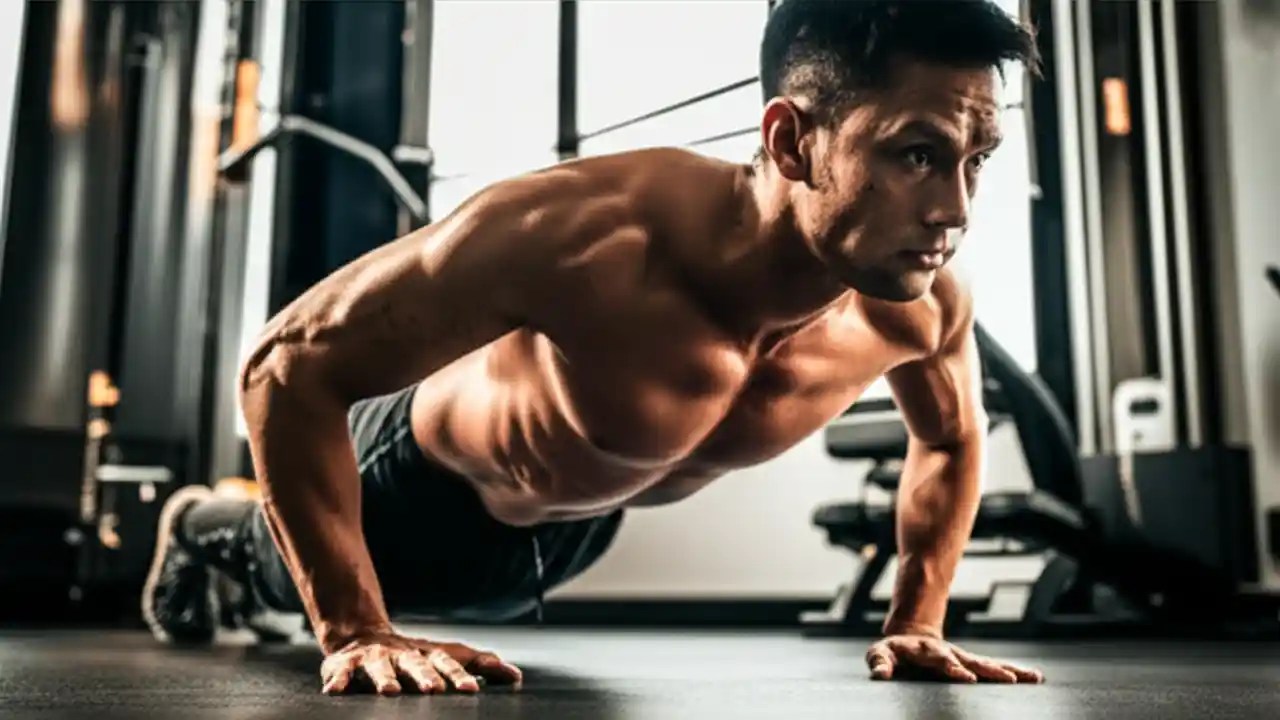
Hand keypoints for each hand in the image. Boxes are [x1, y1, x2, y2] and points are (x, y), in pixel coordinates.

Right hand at [320, 629, 522, 694]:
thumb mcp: (448, 657)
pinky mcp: (346, 664)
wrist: (365, 636)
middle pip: (416, 665)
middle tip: (433, 690)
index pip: (448, 664)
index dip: (460, 676)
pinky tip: (336, 691)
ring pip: (380, 668)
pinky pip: (341, 673)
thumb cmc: (416, 655)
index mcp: (428, 655)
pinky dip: (338, 680)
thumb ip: (482, 665)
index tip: (472, 690)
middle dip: (424, 677)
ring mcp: (374, 658)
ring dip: (384, 679)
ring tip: (389, 692)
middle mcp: (403, 655)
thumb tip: (517, 676)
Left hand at [865, 634, 1043, 683]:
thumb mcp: (880, 653)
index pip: (940, 659)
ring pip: (987, 663)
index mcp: (926, 650)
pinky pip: (994, 667)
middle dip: (988, 670)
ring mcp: (962, 656)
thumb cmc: (893, 652)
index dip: (952, 668)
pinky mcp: (972, 663)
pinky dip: (1014, 671)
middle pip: (971, 660)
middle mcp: (949, 652)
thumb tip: (880, 674)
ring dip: (1008, 670)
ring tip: (1030, 677)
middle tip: (1007, 679)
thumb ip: (879, 662)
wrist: (909, 636)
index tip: (966, 677)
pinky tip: (1033, 677)